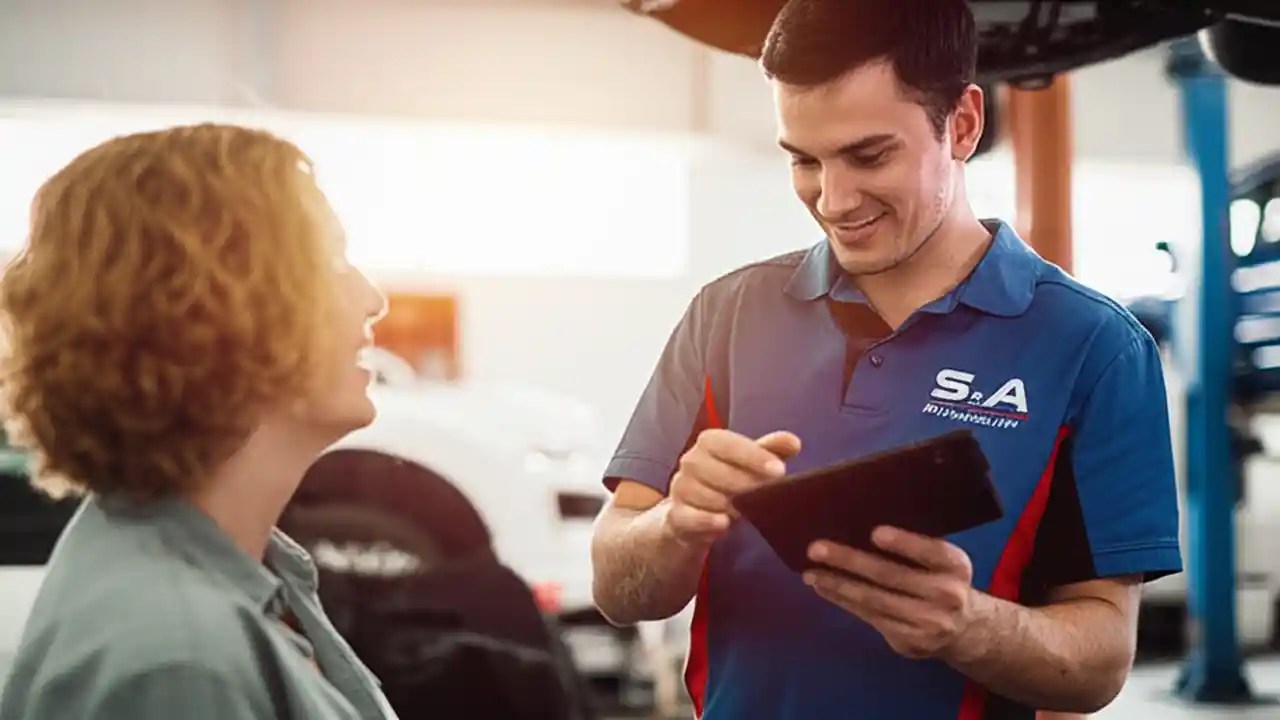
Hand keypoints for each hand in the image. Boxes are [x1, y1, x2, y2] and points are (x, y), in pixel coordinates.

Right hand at [663, 429, 800, 546]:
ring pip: (702, 494)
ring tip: (746, 511)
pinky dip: (706, 521)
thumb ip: (771, 450)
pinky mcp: (676, 516)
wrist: (696, 514)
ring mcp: (680, 489)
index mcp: (709, 442)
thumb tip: (793, 442)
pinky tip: (723, 524)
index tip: (779, 470)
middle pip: (712, 468)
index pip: (724, 442)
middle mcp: (690, 462)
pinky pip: (688, 517)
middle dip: (743, 482)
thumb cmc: (728, 481)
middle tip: (766, 492)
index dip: (752, 455)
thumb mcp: (751, 464)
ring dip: (727, 503)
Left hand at [803, 526, 977, 660]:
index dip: (903, 543)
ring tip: (811, 571)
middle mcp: (946, 595)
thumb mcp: (942, 560)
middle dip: (849, 561)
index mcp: (955, 565)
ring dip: (837, 584)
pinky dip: (842, 600)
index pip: (930, 551)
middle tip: (816, 548)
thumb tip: (858, 522)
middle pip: (891, 576)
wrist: (963, 629)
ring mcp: (927, 622)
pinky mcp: (908, 641)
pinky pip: (868, 616)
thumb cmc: (940, 578)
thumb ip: (916, 546)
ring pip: (873, 600)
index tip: (875, 533)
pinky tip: (824, 587)